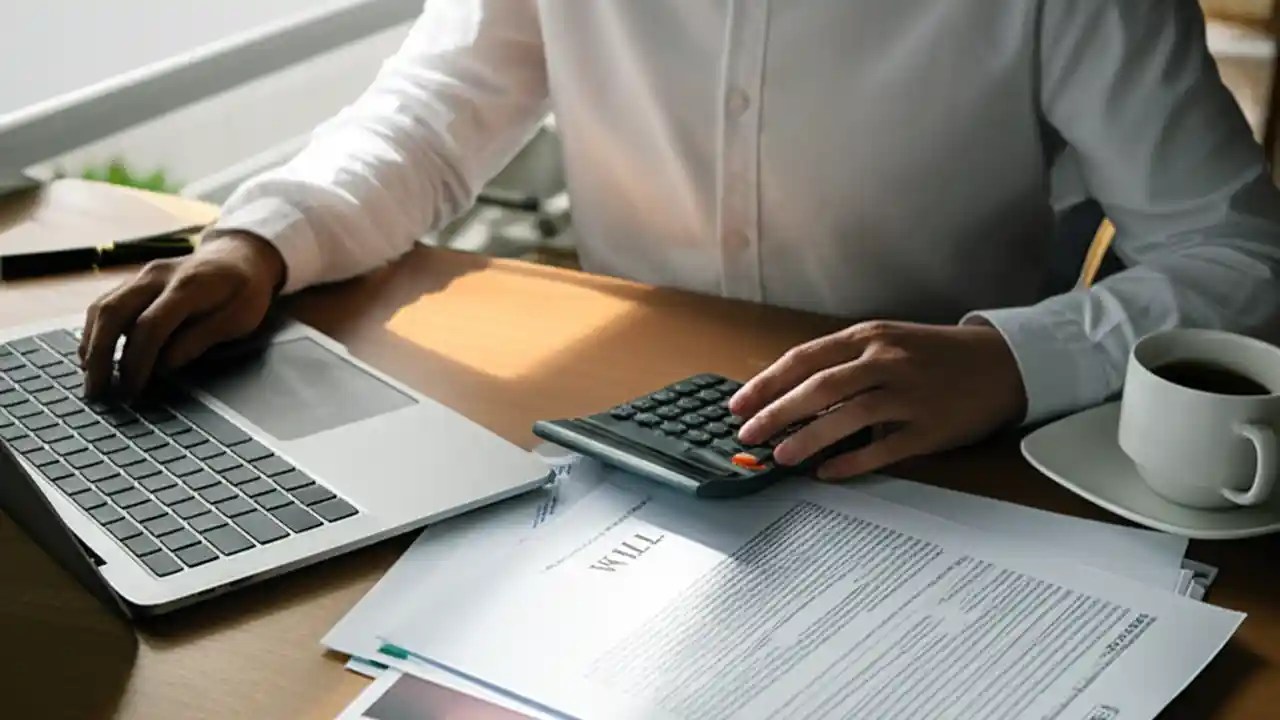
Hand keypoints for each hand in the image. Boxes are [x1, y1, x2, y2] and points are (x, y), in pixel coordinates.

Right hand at [79, 231, 285, 397]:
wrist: (239, 255)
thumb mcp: (239, 318)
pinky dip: (94, 330)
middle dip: (99, 355)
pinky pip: (105, 303)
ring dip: (90, 344)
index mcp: (189, 286)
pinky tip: (93, 355)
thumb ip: (202, 338)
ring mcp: (142, 275)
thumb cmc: (244, 291)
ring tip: (89, 377)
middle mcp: (158, 276)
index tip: (132, 389)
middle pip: (114, 313)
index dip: (137, 361)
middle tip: (96, 391)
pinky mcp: (134, 280)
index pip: (151, 326)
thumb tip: (165, 364)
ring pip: (102, 306)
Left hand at [729, 321, 1025, 478]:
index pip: (805, 358)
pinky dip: (853, 461)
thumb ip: (844, 362)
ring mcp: (910, 394)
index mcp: (869, 338)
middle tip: (747, 434)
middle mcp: (886, 362)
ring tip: (781, 456)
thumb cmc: (935, 356)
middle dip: (776, 411)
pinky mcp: (930, 427)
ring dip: (810, 437)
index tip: (737, 405)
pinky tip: (828, 472)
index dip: (767, 383)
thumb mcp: (888, 342)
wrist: (1002, 363)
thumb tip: (788, 393)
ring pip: (849, 415)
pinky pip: (885, 448)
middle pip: (820, 386)